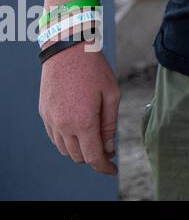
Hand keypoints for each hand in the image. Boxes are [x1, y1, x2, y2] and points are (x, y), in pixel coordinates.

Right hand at [39, 42, 120, 174]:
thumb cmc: (94, 70)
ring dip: (79, 149)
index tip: (113, 170)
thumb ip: (110, 125)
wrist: (67, 50)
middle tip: (108, 148)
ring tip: (94, 136)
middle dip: (94, 156)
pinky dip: (67, 139)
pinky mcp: (44, 113)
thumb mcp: (111, 95)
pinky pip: (55, 137)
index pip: (93, 157)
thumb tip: (109, 148)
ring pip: (64, 149)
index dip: (104, 167)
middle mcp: (63, 125)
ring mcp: (50, 120)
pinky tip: (79, 128)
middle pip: (78, 156)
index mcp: (83, 122)